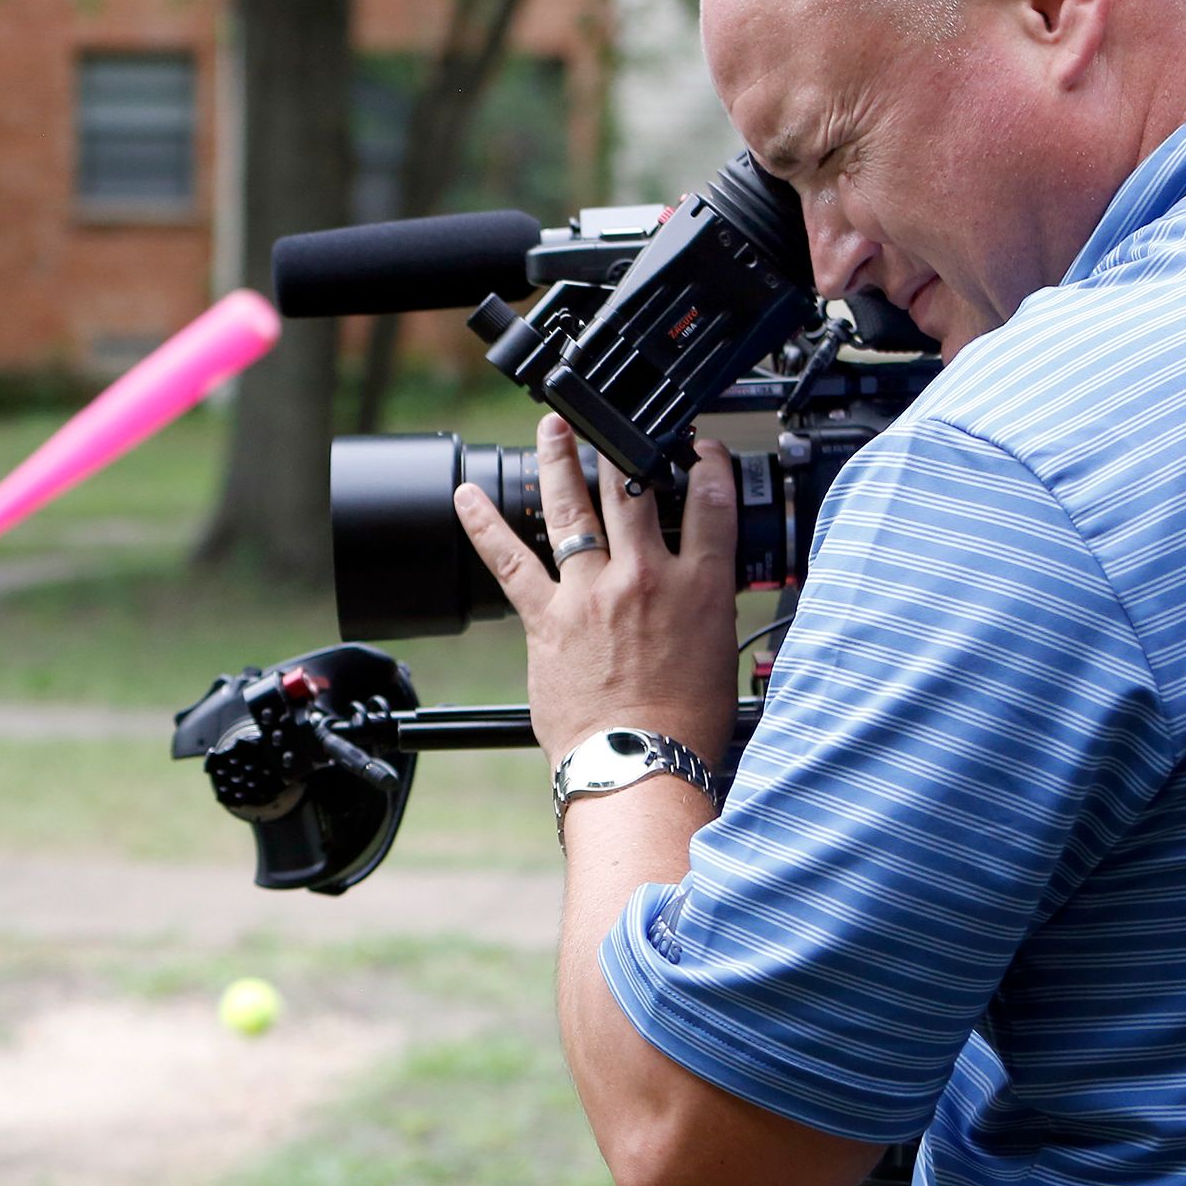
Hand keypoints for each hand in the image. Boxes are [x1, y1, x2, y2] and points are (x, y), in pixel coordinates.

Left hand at [455, 415, 738, 767]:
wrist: (640, 763)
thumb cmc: (683, 727)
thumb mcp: (718, 656)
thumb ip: (704, 613)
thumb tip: (697, 597)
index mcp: (700, 588)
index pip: (712, 504)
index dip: (707, 465)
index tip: (697, 448)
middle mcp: (645, 578)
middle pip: (635, 491)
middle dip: (624, 446)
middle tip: (613, 422)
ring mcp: (592, 593)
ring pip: (574, 509)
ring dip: (561, 460)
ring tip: (552, 428)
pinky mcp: (548, 617)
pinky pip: (509, 562)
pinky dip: (484, 526)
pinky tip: (467, 497)